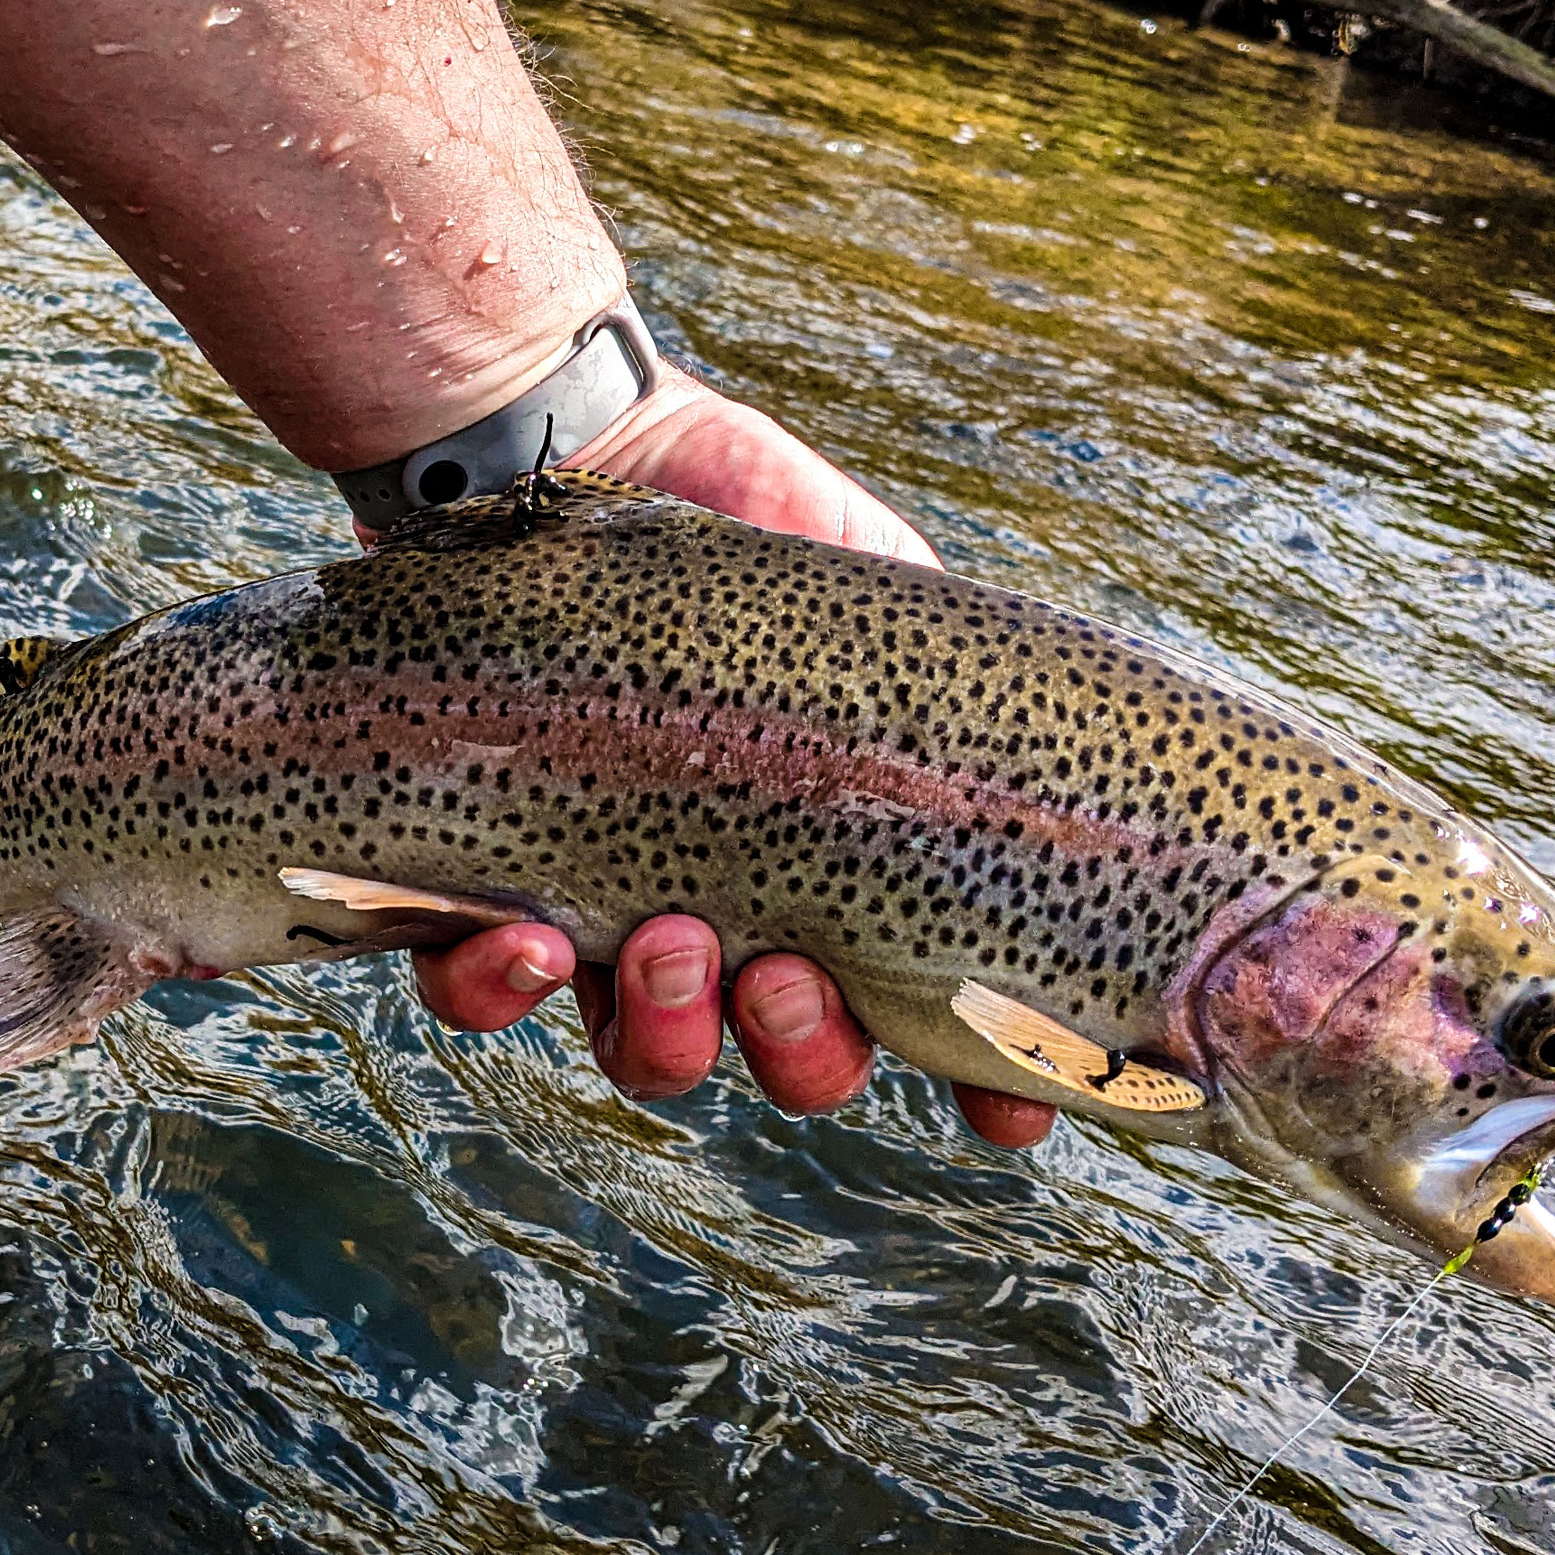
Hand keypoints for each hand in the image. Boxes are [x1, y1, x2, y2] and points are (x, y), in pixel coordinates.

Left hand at [410, 364, 1057, 1149]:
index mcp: (845, 864)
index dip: (977, 1078)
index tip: (1014, 1113)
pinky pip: (479, 991)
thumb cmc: (755, 525)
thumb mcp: (889, 596)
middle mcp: (738, 906)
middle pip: (791, 1059)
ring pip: (650, 1055)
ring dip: (672, 1036)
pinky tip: (528, 940)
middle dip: (805, 1051)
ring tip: (671, 946)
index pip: (925, 1003)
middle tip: (788, 983)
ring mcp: (612, 904)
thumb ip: (957, 699)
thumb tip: (1075, 797)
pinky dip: (505, 990)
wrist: (584, 441)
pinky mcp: (485, 877)